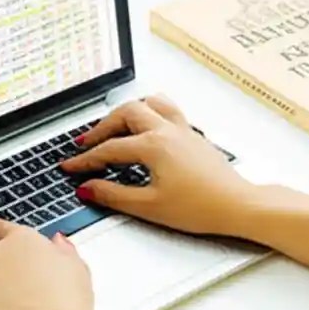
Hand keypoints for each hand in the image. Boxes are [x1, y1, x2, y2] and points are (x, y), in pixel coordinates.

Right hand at [61, 95, 260, 235]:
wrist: (238, 205)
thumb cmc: (201, 207)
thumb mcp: (149, 207)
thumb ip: (114, 196)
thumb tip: (88, 189)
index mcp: (154, 146)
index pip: (109, 149)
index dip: (85, 159)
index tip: (70, 165)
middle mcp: (167, 130)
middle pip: (125, 114)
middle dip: (102, 128)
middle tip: (87, 144)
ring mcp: (183, 129)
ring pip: (149, 102)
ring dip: (128, 111)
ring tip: (115, 126)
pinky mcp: (194, 135)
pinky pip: (168, 109)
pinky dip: (150, 111)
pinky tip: (148, 127)